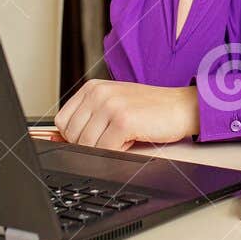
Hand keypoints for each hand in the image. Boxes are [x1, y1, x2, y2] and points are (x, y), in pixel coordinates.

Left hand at [53, 80, 200, 151]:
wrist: (183, 107)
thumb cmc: (150, 110)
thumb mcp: (114, 106)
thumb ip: (88, 119)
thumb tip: (58, 140)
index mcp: (92, 88)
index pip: (62, 122)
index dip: (76, 136)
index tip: (95, 136)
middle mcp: (98, 93)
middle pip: (73, 136)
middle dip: (92, 145)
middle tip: (115, 136)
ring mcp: (111, 105)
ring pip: (88, 146)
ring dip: (108, 148)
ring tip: (125, 136)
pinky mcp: (124, 121)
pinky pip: (106, 150)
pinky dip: (119, 151)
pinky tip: (132, 139)